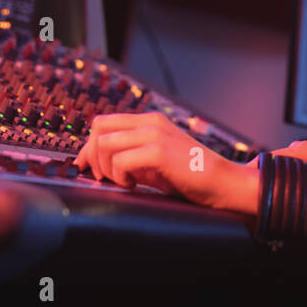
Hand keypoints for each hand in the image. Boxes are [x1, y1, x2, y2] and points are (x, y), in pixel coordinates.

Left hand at [73, 112, 259, 215]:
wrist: (221, 181)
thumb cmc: (188, 174)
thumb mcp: (154, 160)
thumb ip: (130, 155)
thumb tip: (97, 162)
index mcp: (148, 121)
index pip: (104, 123)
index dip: (89, 145)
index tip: (86, 165)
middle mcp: (149, 122)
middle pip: (98, 129)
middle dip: (92, 155)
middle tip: (103, 177)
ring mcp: (154, 135)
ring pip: (105, 144)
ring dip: (106, 168)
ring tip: (123, 182)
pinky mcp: (159, 151)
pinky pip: (121, 161)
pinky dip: (120, 177)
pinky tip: (133, 185)